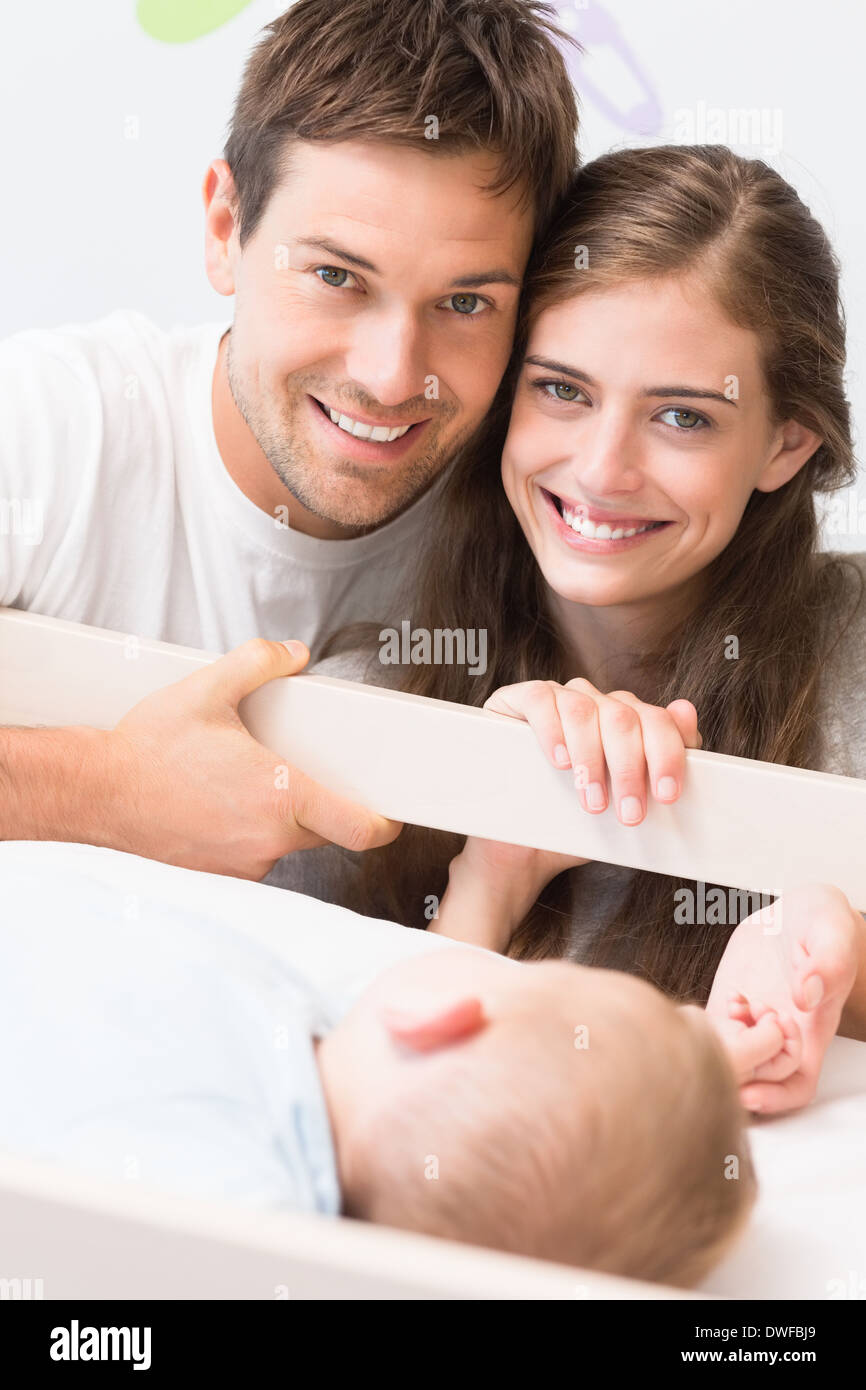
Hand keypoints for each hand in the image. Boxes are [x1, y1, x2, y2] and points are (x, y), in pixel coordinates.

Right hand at [103, 638, 401, 878]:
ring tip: (242, 781)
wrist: (93, 794)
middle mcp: (267, 839)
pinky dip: (246, 832)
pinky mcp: (218, 875)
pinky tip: (218, 804)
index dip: (383, 822)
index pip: (361, 829)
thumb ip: (258, 663)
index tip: (388, 812)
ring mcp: (242, 863)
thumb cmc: (145, 752)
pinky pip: (252, 854)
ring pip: (285, 842)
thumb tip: (293, 655)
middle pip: (323, 829)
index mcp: (280, 797)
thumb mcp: (206, 690)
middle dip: (317, 800)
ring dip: (277, 816)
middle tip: (293, 768)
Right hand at [483, 677, 700, 825]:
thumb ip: (661, 764)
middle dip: (629, 769)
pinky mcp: (517, 700)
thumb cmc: (581, 822)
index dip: (666, 755)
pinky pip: (541, 700)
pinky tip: (560, 761)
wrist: (527, 849)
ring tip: (591, 801)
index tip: (667, 795)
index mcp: (626, 719)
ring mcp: (557, 698)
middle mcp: (594, 702)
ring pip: (583, 708)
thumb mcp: (628, 802)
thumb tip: (686, 712)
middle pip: (623, 717)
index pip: (657, 720)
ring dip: (591, 758)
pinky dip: (553, 729)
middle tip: (629, 814)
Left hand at [705, 883, 860, 1113]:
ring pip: (729, 1060)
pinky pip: (710, 1031)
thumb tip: (806, 996)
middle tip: (742, 1022)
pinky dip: (704, 1026)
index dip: (775, 1094)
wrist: (796, 912)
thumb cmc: (822, 924)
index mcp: (811, 1029)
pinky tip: (723, 998)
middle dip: (742, 1064)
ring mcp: (750, 1020)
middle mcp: (779, 1033)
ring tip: (734, 1005)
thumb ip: (827, 964)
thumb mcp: (833, 931)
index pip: (796, 1086)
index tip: (757, 1074)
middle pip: (756, 1080)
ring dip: (720, 1045)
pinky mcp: (727, 1002)